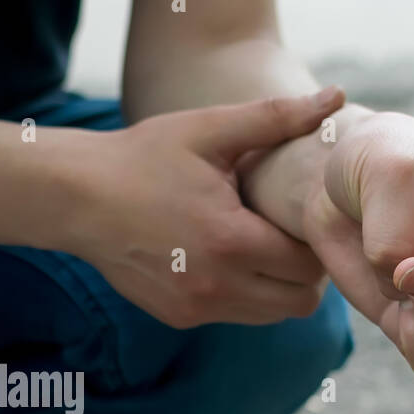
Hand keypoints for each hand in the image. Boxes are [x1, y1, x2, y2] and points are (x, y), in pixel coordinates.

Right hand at [71, 87, 345, 328]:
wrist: (76, 198)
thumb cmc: (143, 157)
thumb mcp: (209, 130)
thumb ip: (277, 118)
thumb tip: (337, 96)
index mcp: (231, 241)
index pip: (310, 263)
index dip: (316, 238)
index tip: (303, 213)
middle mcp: (216, 286)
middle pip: (300, 300)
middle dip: (305, 270)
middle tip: (290, 233)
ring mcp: (195, 308)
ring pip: (271, 315)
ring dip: (277, 285)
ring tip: (260, 244)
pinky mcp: (178, 317)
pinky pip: (234, 316)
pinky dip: (243, 294)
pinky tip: (226, 258)